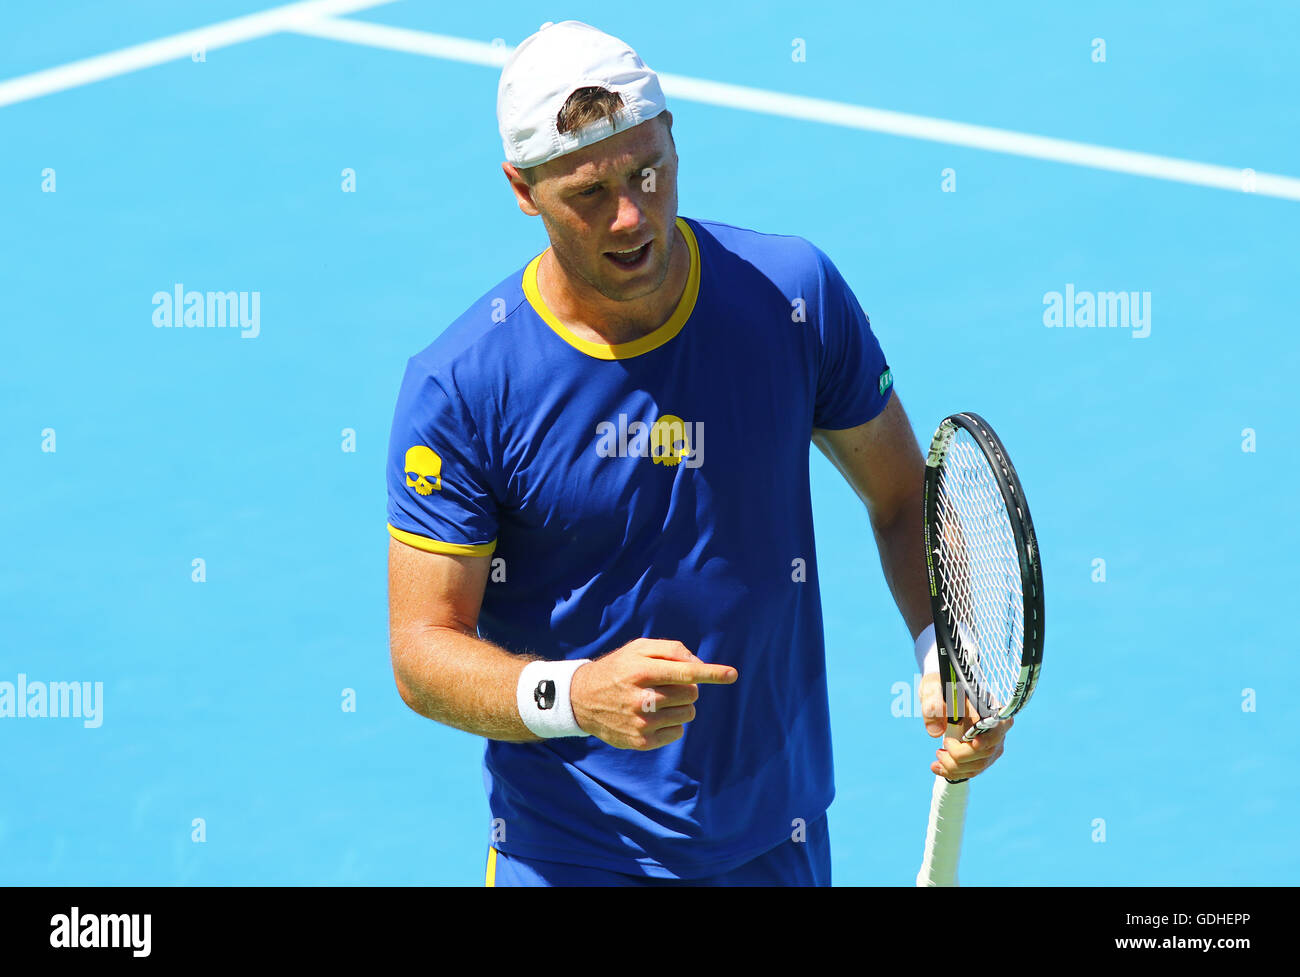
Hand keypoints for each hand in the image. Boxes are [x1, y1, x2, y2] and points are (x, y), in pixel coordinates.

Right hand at [570, 639, 737, 750]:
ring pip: (687, 714)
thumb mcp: (638, 649)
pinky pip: (677, 733)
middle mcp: (641, 698)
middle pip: (691, 694)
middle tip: (666, 685)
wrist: (581, 699)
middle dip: (687, 687)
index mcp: (641, 671)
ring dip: (681, 706)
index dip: (712, 673)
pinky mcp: (640, 742)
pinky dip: (672, 724)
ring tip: (659, 700)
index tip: (732, 674)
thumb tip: (699, 665)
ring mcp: (640, 723)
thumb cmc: (619, 668)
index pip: (685, 672)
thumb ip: (671, 650)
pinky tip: (653, 717)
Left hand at [918, 672, 1011, 780]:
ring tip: (937, 756)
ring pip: (979, 764)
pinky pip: (972, 769)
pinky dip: (953, 772)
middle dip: (961, 756)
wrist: (941, 694)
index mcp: (990, 706)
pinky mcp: (982, 755)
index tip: (973, 743)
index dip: (987, 738)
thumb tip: (935, 732)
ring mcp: (991, 743)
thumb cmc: (939, 688)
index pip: (997, 726)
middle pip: (986, 750)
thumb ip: (932, 704)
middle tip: (941, 748)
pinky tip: (937, 767)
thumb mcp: (932, 689)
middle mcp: (997, 727)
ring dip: (954, 767)